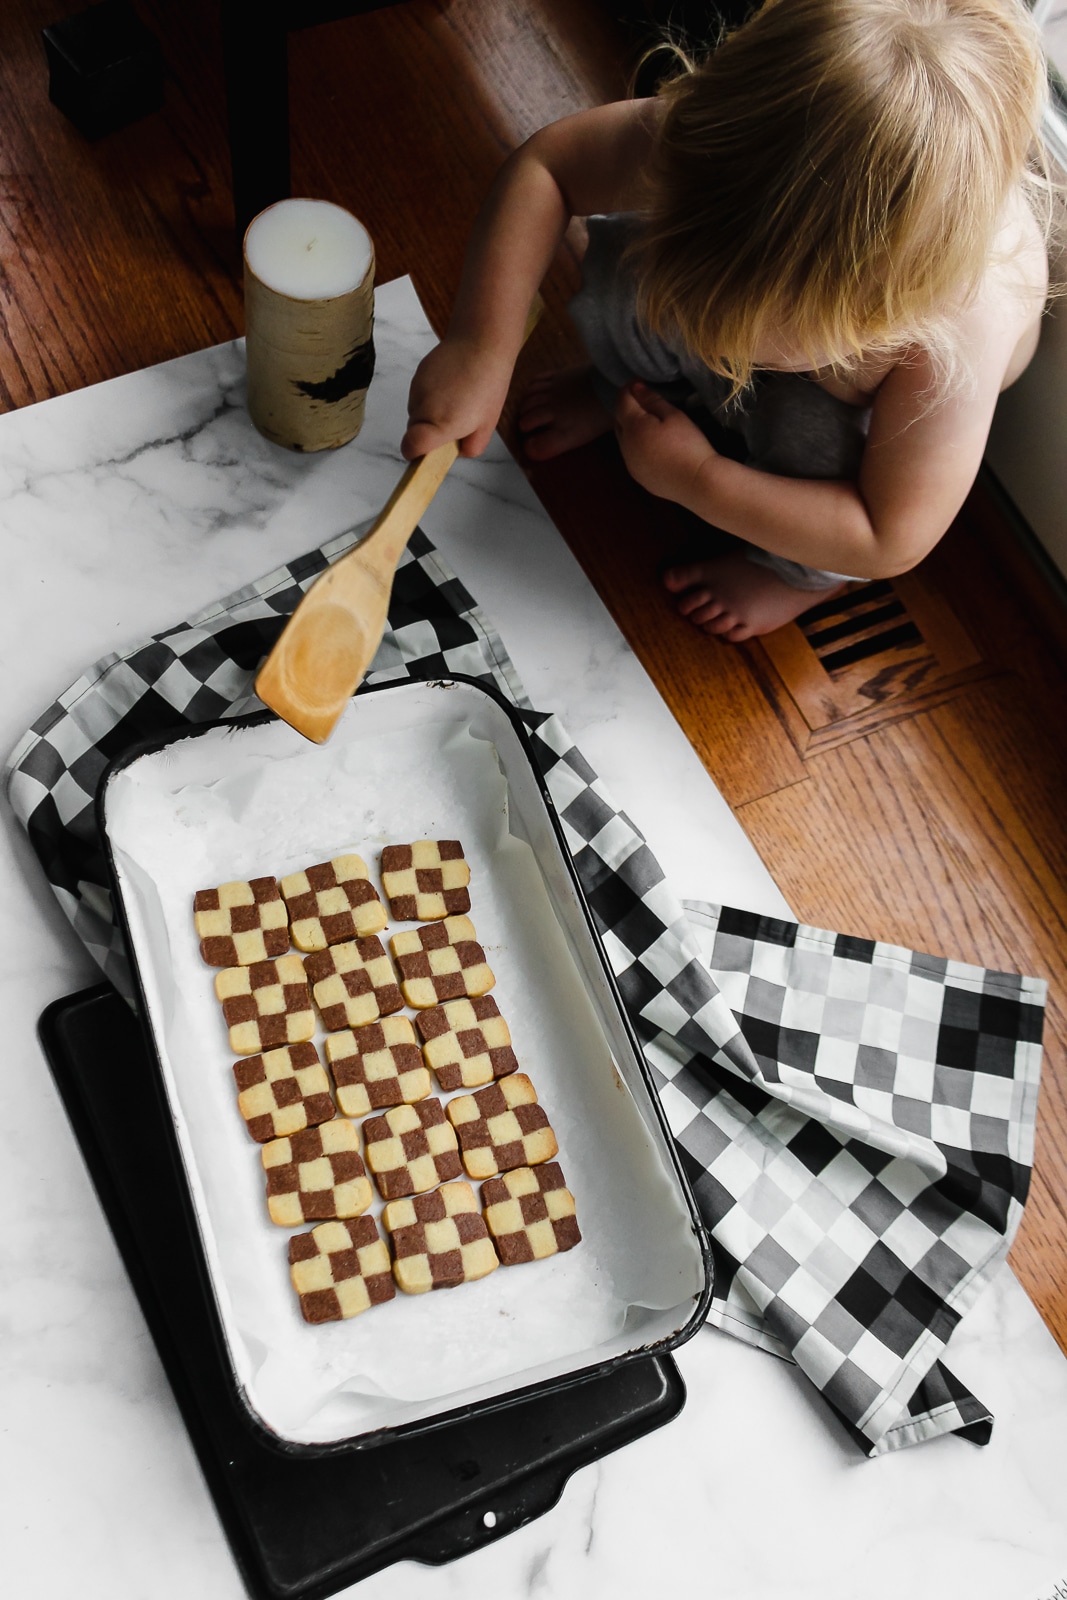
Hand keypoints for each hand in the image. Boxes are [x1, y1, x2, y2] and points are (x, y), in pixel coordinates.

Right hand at [401, 337, 512, 459]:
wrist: (481, 343)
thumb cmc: (488, 385)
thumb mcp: (487, 426)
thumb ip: (470, 447)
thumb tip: (456, 451)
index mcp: (440, 425)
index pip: (409, 448)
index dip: (415, 454)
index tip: (427, 452)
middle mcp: (423, 408)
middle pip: (414, 431)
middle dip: (430, 432)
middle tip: (457, 419)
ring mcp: (417, 389)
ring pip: (417, 412)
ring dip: (432, 412)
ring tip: (457, 398)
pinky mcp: (418, 374)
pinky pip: (420, 394)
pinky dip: (432, 395)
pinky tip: (451, 385)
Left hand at [613, 381, 716, 508]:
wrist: (698, 483)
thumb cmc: (688, 444)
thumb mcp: (673, 416)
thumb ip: (651, 400)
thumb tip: (635, 388)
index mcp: (632, 427)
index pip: (622, 401)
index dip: (629, 388)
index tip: (639, 381)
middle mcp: (625, 447)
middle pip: (618, 421)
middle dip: (627, 408)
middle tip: (642, 400)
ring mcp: (630, 465)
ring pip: (623, 440)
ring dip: (630, 428)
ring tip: (647, 421)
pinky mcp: (639, 478)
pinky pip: (631, 456)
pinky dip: (636, 445)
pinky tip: (651, 445)